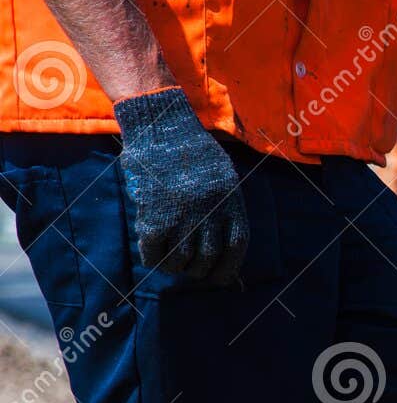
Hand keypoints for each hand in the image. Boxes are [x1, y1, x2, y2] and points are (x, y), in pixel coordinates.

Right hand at [113, 87, 248, 284]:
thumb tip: (224, 240)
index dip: (228, 267)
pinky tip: (154, 258)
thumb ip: (225, 205)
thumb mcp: (223, 175)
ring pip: (182, 258)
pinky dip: (154, 258)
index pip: (236, 246)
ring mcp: (181, 212)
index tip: (220, 278)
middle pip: (208, 256)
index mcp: (230, 202)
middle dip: (200, 270)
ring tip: (174, 266)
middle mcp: (209, 211)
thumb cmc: (192, 150)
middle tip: (192, 272)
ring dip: (178, 268)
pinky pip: (155, 248)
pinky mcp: (154, 212)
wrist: (162, 125)